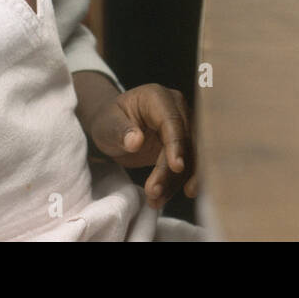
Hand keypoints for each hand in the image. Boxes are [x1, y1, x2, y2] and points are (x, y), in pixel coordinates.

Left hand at [85, 84, 197, 208]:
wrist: (114, 128)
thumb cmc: (109, 121)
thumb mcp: (107, 124)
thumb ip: (121, 131)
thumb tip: (136, 141)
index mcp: (157, 97)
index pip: (172, 121)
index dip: (176, 145)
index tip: (176, 167)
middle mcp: (176, 108)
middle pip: (186, 141)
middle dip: (173, 171)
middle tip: (154, 192)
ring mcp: (184, 126)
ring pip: (190, 156)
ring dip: (175, 182)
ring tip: (155, 200)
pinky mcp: (185, 144)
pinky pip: (188, 165)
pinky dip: (177, 183)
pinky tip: (163, 198)